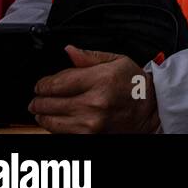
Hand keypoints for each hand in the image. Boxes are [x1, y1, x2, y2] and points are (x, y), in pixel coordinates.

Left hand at [29, 46, 158, 132]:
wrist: (150, 110)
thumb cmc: (134, 85)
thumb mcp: (117, 61)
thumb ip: (90, 57)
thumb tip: (69, 50)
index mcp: (101, 80)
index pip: (56, 84)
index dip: (42, 84)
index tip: (41, 85)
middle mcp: (94, 103)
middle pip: (48, 103)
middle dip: (38, 99)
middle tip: (38, 97)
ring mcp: (91, 123)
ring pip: (50, 121)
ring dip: (42, 114)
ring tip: (43, 109)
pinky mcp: (89, 137)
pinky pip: (60, 133)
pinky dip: (54, 126)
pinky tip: (56, 119)